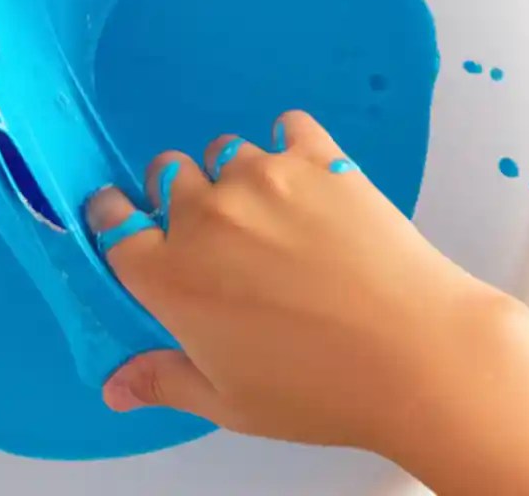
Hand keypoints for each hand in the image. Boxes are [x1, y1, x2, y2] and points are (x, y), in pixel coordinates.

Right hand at [86, 110, 502, 451]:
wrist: (417, 354)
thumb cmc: (319, 388)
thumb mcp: (230, 403)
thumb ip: (164, 380)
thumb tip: (115, 387)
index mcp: (170, 276)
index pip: (112, 222)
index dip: (117, 217)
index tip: (132, 223)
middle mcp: (204, 216)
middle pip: (166, 176)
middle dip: (180, 197)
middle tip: (220, 235)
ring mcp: (260, 179)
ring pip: (224, 153)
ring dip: (236, 176)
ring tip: (274, 215)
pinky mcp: (316, 158)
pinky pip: (287, 126)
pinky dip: (291, 145)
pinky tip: (309, 177)